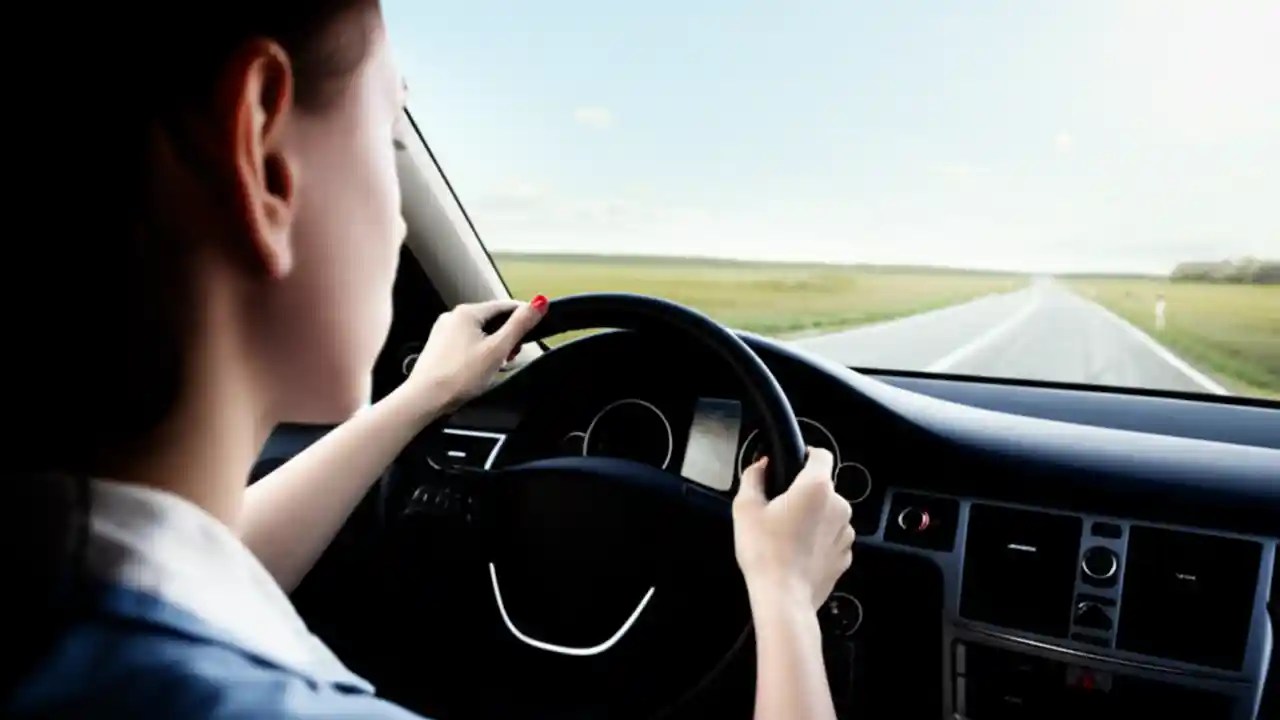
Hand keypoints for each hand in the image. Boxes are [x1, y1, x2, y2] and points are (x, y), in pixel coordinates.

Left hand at [402, 296, 546, 410]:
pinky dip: (478, 352)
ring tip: (497, 365)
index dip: (524, 316)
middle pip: (491, 319)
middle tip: (514, 354)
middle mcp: (452, 317)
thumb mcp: (498, 350)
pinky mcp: (439, 348)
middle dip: (507, 336)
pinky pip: (466, 343)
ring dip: (493, 345)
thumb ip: (520, 325)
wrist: (424, 399)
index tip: (536, 326)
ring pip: (478, 332)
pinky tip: (479, 369)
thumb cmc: (458, 376)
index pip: (505, 306)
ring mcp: (443, 332)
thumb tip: (539, 302)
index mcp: (467, 312)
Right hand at [732, 448, 853, 610]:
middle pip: (823, 487)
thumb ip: (753, 477)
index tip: (795, 463)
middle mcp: (838, 506)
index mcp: (816, 487)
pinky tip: (798, 552)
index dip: (807, 455)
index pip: (822, 455)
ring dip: (813, 518)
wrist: (783, 598)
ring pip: (829, 513)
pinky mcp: (845, 555)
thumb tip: (760, 466)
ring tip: (787, 535)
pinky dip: (819, 540)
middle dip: (804, 493)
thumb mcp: (745, 508)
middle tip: (779, 510)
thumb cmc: (765, 553)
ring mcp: (845, 532)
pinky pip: (832, 537)